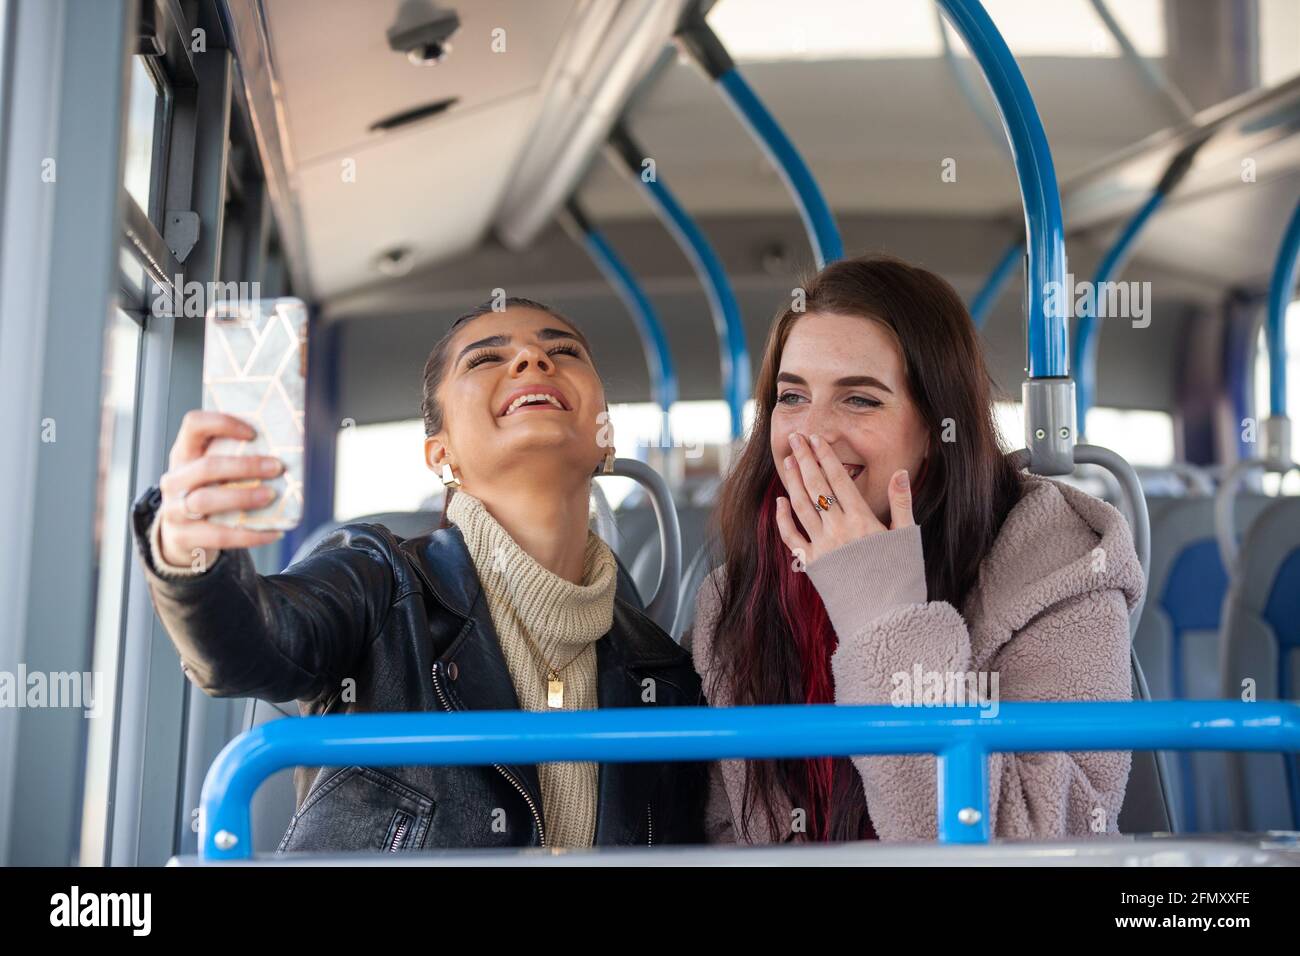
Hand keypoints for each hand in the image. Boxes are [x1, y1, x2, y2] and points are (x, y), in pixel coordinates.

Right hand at [157, 410, 286, 568]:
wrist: (180, 538)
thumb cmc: (206, 495)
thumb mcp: (211, 473)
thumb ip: (232, 459)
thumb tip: (284, 452)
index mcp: (183, 455)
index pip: (193, 425)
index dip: (222, 423)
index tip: (253, 433)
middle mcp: (174, 480)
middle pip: (206, 467)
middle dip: (245, 466)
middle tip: (277, 468)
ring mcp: (175, 510)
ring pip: (206, 500)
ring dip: (243, 497)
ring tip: (271, 496)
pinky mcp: (184, 537)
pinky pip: (219, 536)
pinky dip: (250, 535)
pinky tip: (274, 533)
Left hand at [775, 431, 913, 566]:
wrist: (885, 616)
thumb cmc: (900, 575)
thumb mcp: (907, 536)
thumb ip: (901, 502)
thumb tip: (900, 472)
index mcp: (862, 520)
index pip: (839, 480)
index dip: (826, 457)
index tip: (816, 439)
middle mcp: (838, 530)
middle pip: (816, 487)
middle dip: (804, 460)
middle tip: (795, 439)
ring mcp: (822, 546)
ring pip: (801, 507)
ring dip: (792, 482)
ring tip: (786, 462)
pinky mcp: (812, 563)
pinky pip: (792, 537)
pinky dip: (783, 519)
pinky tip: (779, 502)